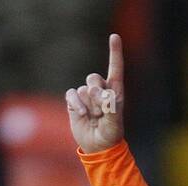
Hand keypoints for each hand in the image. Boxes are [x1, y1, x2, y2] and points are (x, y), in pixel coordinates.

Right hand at [65, 33, 124, 153]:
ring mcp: (86, 95)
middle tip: (101, 111)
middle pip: (94, 78)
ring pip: (84, 89)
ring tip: (94, 117)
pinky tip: (81, 114)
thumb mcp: (115, 125)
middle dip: (97, 94)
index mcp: (115, 91)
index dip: (115, 52)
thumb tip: (105, 95)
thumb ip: (112, 109)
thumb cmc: (110, 135)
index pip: (115, 68)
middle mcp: (101, 90)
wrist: (98, 147)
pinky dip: (76, 103)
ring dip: (88, 104)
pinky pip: (72, 94)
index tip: (114, 36)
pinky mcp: (74, 102)